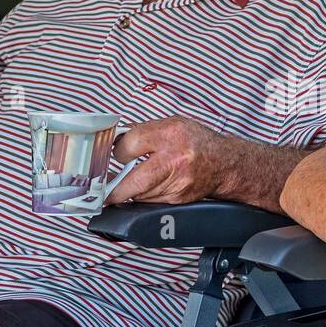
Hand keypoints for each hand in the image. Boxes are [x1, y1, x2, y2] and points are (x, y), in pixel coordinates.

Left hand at [105, 116, 224, 204]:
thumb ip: (143, 133)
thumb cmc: (197, 142)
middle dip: (115, 189)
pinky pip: (151, 201)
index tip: (115, 155)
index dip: (118, 151)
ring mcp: (178, 183)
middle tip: (102, 191)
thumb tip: (116, 142)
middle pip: (135, 181)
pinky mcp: (178, 199)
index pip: (131, 144)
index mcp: (171, 134)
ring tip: (123, 185)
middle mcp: (176, 160)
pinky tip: (144, 188)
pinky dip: (143, 196)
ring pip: (140, 195)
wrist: (224, 163)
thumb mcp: (171, 125)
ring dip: (129, 191)